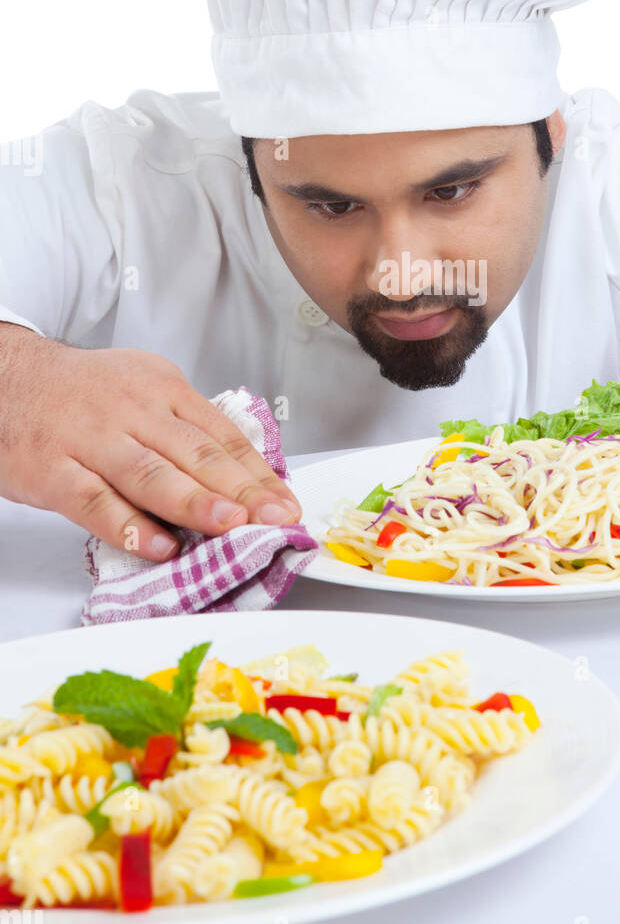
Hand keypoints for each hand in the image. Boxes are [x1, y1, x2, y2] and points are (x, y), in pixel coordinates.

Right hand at [0, 326, 301, 560]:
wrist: (8, 377)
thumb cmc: (84, 394)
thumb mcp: (143, 392)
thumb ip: (186, 430)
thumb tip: (242, 477)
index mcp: (163, 389)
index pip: (221, 435)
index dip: (258, 474)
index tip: (287, 505)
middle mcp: (132, 410)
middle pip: (195, 453)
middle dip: (241, 490)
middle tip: (274, 518)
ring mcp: (90, 440)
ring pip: (149, 473)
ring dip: (193, 503)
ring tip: (230, 527)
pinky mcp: (52, 470)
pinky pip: (93, 501)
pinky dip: (127, 526)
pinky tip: (157, 545)